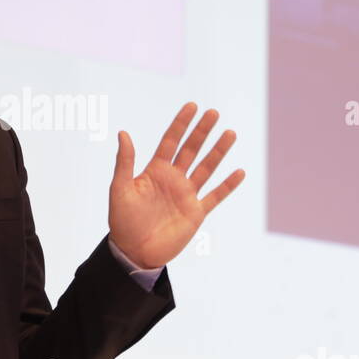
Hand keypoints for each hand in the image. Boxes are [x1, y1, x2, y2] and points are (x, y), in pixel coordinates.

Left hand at [108, 103, 245, 269]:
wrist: (134, 252)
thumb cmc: (122, 221)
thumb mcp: (120, 189)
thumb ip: (125, 162)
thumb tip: (123, 133)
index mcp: (155, 171)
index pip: (170, 141)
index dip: (181, 124)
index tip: (192, 106)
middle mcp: (173, 179)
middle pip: (191, 150)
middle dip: (202, 131)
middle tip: (213, 113)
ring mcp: (186, 195)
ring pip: (206, 168)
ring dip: (218, 151)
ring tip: (230, 133)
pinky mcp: (196, 213)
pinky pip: (215, 196)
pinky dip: (227, 185)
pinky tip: (239, 172)